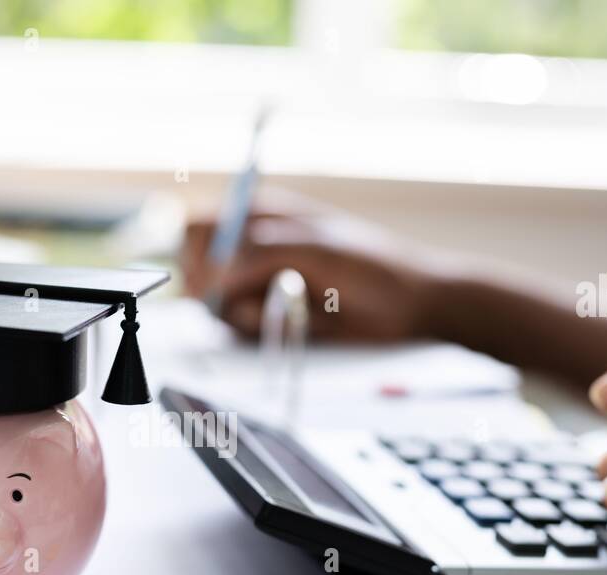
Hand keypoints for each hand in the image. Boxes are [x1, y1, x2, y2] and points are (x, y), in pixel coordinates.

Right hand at [179, 210, 445, 341]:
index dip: (197, 252)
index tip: (213, 275)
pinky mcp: (269, 315)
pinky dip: (257, 327)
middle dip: (214, 288)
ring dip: (242, 311)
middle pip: (198, 268)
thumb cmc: (369, 264)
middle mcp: (252, 247)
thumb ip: (259, 256)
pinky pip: (239, 325)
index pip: (199, 225)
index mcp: (260, 215)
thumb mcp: (314, 249)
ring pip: (215, 303)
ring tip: (283, 306)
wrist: (409, 305)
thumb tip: (214, 278)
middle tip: (248, 297)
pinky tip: (290, 319)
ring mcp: (259, 283)